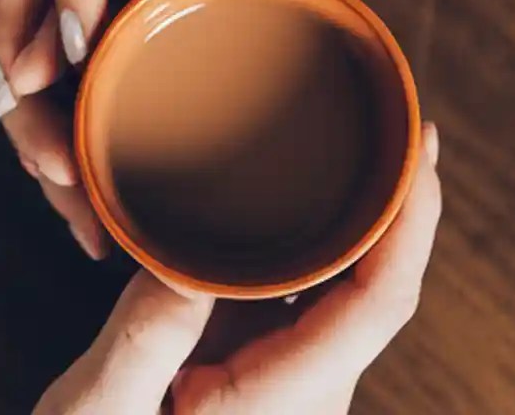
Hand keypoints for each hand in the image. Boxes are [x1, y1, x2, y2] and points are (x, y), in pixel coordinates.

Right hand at [35, 125, 442, 413]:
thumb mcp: (99, 410)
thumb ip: (143, 341)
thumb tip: (185, 256)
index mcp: (281, 402)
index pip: (377, 305)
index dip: (410, 226)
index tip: (416, 155)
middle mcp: (302, 389)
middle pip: (381, 288)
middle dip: (403, 206)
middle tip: (408, 127)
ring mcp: (287, 375)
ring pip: (352, 288)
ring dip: (369, 218)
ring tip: (373, 142)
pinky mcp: (260, 359)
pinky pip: (311, 291)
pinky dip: (322, 236)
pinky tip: (314, 191)